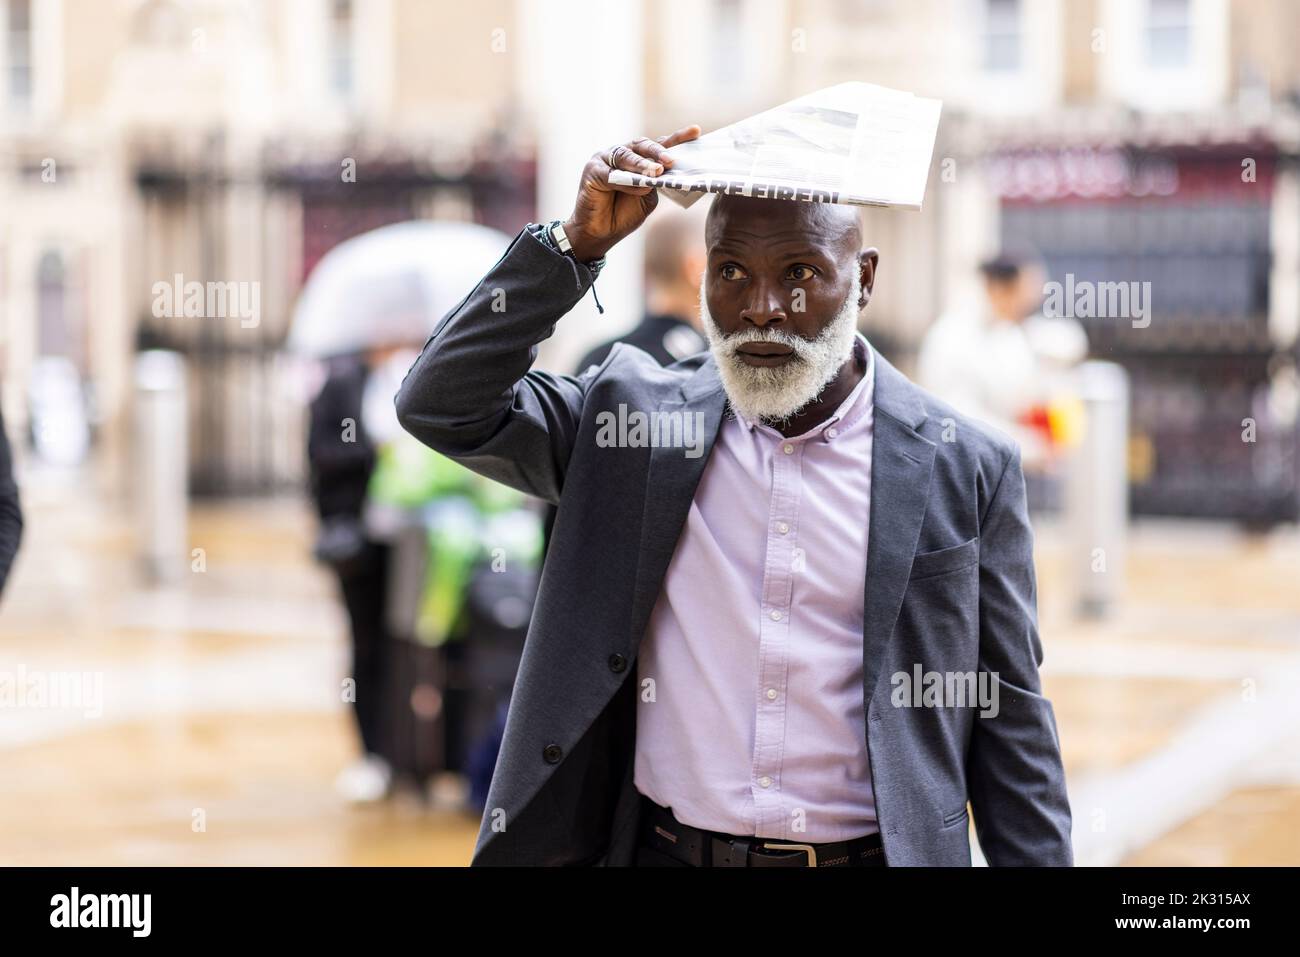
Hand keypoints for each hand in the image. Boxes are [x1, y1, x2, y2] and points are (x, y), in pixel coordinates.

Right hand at [562, 125, 700, 262]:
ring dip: (643, 164)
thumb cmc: (623, 214)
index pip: (659, 145)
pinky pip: (613, 174)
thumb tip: (660, 173)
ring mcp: (605, 160)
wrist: (600, 234)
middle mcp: (621, 154)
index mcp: (638, 159)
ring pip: (627, 156)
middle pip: (642, 145)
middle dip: (658, 151)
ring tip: (657, 171)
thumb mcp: (646, 198)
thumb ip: (654, 184)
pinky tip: (639, 186)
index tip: (696, 131)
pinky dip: (627, 181)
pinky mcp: (593, 170)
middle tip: (671, 160)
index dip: (677, 139)